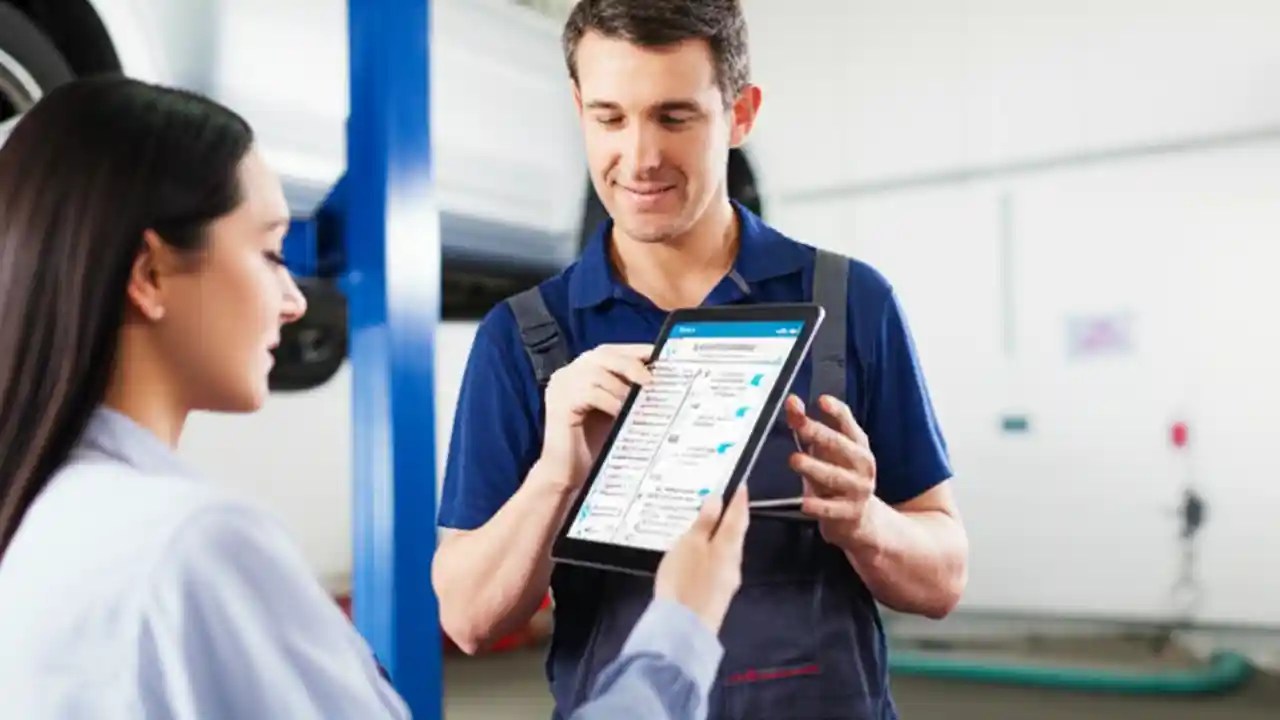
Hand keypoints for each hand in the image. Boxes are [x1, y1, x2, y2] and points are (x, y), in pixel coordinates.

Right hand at [541, 344, 653, 488]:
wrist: (566, 475)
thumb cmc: (593, 446)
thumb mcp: (616, 412)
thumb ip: (630, 393)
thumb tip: (662, 379)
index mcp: (581, 371)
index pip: (611, 351)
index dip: (636, 351)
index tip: (661, 356)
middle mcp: (568, 373)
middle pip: (603, 355)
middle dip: (631, 364)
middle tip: (651, 381)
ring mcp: (561, 386)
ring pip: (597, 373)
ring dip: (623, 388)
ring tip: (641, 403)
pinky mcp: (558, 402)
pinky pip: (590, 393)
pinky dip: (611, 402)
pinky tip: (622, 414)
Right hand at [654, 484, 749, 633]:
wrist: (683, 628)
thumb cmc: (685, 580)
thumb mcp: (690, 545)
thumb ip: (705, 523)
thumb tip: (718, 499)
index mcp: (729, 546)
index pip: (738, 517)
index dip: (740, 500)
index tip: (742, 485)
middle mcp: (734, 562)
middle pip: (736, 535)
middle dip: (731, 518)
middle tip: (725, 500)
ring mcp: (727, 581)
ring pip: (728, 551)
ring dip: (722, 536)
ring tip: (711, 524)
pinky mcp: (717, 596)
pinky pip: (720, 565)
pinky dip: (714, 553)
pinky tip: (705, 554)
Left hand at [784, 394, 876, 543]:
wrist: (858, 518)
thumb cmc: (838, 476)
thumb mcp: (824, 451)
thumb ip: (806, 426)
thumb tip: (792, 403)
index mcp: (858, 445)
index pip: (848, 423)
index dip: (836, 411)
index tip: (822, 400)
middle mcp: (862, 464)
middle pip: (840, 446)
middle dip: (820, 434)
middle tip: (801, 426)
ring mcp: (858, 489)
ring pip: (834, 476)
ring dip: (814, 467)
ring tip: (796, 460)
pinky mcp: (849, 513)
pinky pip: (831, 508)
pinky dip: (818, 506)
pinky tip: (804, 503)